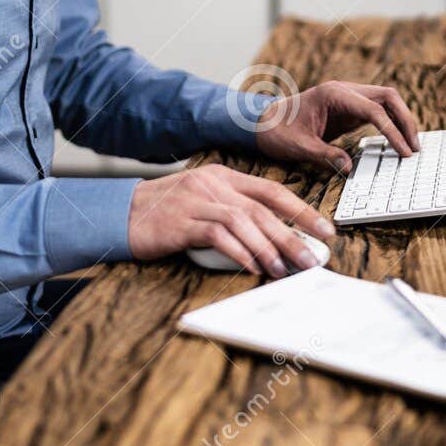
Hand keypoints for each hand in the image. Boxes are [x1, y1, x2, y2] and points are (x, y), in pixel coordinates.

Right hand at [126, 164, 334, 277]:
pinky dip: (238, 252)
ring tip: (284, 269)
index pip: (271, 190)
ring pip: (244, 221)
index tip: (324, 229)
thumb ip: (234, 213)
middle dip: (292, 234)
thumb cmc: (166, 215)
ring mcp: (197, 200)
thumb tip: (275, 240)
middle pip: (263, 208)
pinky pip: (218, 235)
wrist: (121, 214)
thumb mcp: (204, 203)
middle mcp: (213, 184)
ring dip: (268, 248)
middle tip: (312, 258)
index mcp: (223, 176)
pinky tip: (252, 267)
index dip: (302, 209)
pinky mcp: (181, 221)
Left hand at [253, 80, 421, 173]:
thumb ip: (325, 155)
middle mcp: (344, 90)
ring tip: (410, 145)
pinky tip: (396, 142)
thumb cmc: (276, 131)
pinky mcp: (348, 108)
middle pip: (388, 97)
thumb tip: (349, 169)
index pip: (374, 109)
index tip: (403, 151)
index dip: (393, 130)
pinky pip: (376, 111)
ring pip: (386, 101)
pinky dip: (390, 124)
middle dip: (405, 120)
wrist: (261, 122)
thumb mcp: (299, 147)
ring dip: (401, 120)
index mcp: (334, 94)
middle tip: (414, 147)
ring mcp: (347, 97)